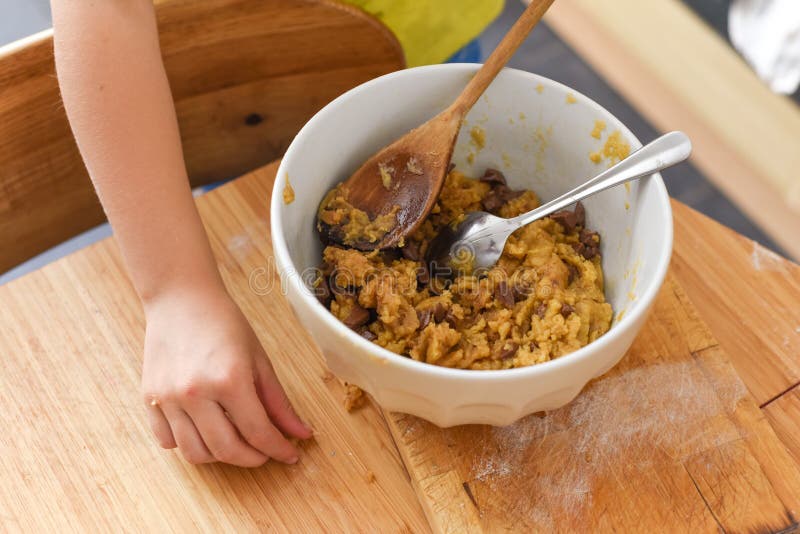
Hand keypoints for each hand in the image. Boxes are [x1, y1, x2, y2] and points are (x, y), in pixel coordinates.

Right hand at [141, 286, 311, 466]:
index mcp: (229, 379)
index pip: (258, 432)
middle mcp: (195, 393)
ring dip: (220, 457)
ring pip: (195, 453)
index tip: (290, 455)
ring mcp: (168, 397)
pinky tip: (205, 430)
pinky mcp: (149, 398)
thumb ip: (278, 401)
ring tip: (236, 442)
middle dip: (252, 458)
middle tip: (265, 452)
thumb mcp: (258, 359)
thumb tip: (301, 433)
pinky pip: (168, 440)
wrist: (181, 298)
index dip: (279, 449)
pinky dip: (188, 444)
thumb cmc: (223, 323)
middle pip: (226, 450)